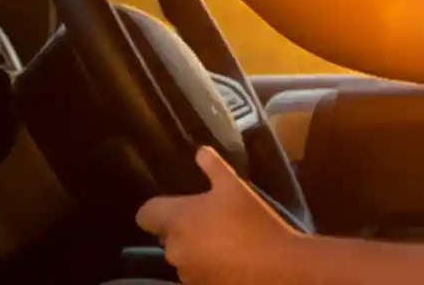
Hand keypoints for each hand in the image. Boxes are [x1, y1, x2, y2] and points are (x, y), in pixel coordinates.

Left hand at [136, 146, 303, 284]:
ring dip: (195, 249)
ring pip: (182, 256)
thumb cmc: (254, 221)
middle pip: (166, 236)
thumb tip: (200, 151)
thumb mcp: (236, 187)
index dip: (158, 209)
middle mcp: (174, 248)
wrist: (278, 266)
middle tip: (211, 220)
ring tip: (224, 242)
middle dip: (183, 229)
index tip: (181, 206)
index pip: (145, 214)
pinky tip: (230, 261)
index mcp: (178, 220)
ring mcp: (186, 273)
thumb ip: (214, 167)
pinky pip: (195, 274)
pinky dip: (206, 268)